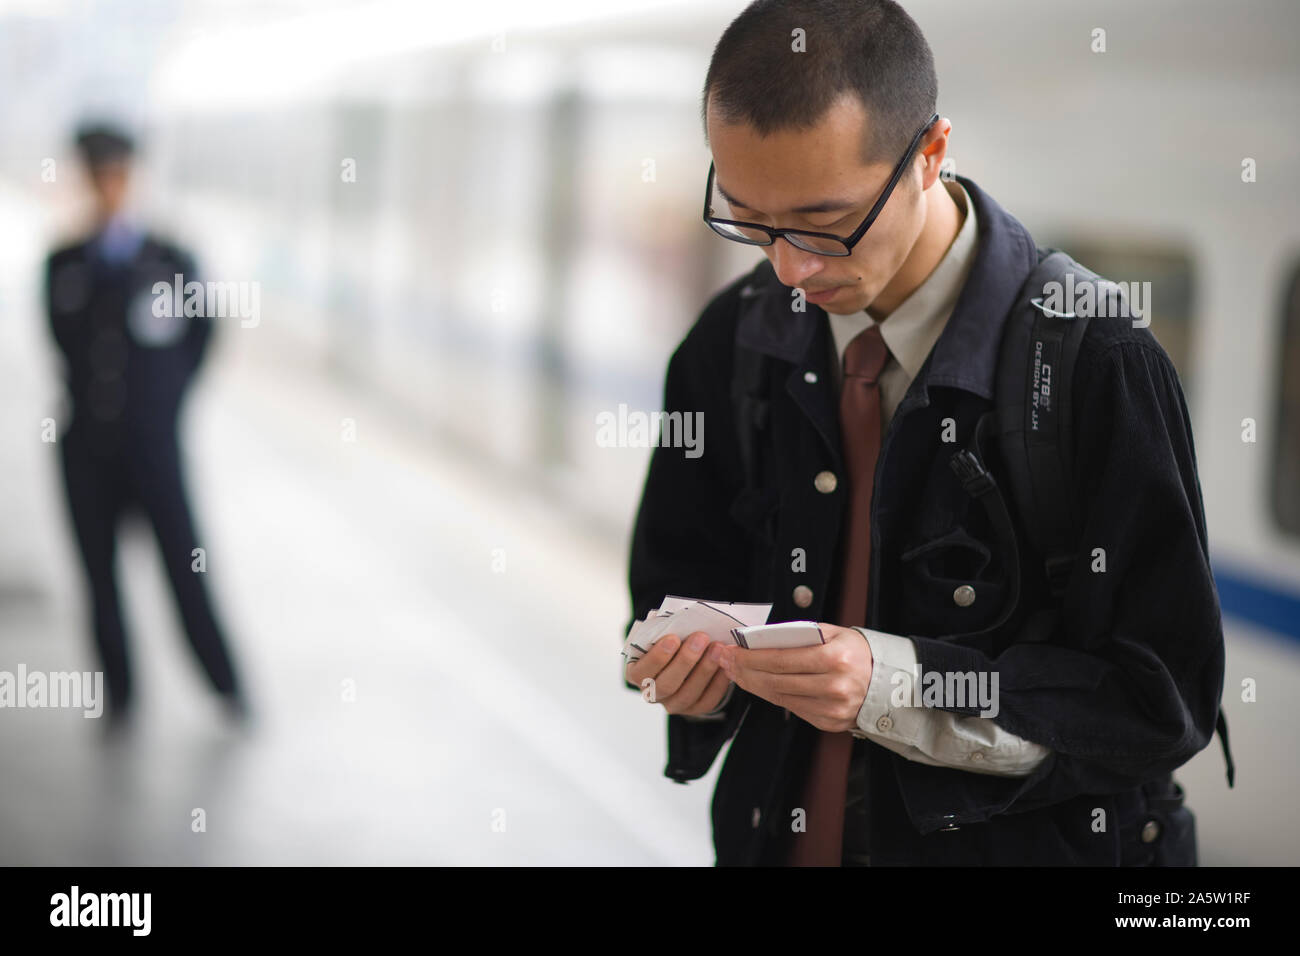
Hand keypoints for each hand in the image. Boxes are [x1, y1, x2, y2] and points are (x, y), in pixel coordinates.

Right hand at [625, 630, 732, 715]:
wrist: (682, 655)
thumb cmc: (669, 640)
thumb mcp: (659, 633)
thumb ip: (662, 630)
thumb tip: (679, 621)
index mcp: (637, 674)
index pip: (641, 672)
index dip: (657, 657)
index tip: (673, 638)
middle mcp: (653, 693)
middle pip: (666, 685)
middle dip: (685, 661)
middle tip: (701, 638)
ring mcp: (673, 704)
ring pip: (688, 695)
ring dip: (705, 670)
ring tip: (717, 648)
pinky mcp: (694, 709)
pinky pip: (707, 701)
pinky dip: (718, 683)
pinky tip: (724, 665)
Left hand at [715, 623, 872, 731]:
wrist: (887, 681)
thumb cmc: (856, 652)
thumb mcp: (833, 632)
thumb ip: (799, 635)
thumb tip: (760, 639)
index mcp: (834, 658)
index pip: (780, 659)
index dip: (750, 657)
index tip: (731, 650)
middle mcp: (833, 686)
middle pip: (775, 681)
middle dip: (744, 671)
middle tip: (726, 661)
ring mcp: (831, 708)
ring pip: (779, 697)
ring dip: (752, 685)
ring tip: (736, 672)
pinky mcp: (828, 722)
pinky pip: (791, 708)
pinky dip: (771, 696)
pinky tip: (758, 685)